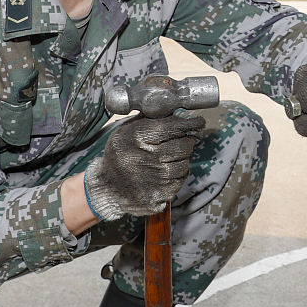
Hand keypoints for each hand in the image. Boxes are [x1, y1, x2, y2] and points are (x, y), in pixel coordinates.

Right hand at [83, 114, 204, 220]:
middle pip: (183, 146)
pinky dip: (178, 174)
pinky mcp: (158, 196)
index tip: (198, 122)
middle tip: (185, 139)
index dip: (189, 123)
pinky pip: (180, 181)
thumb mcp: (126, 131)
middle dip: (188, 141)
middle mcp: (143, 159)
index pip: (171, 127)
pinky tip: (167, 171)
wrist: (107, 188)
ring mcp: (151, 180)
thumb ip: (150, 119)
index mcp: (134, 138)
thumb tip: (177, 111)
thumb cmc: (120, 154)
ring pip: (184, 164)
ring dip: (183, 158)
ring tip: (171, 157)